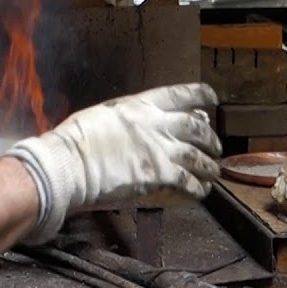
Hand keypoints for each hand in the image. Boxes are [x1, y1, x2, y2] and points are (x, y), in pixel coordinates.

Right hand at [5, 83, 220, 243]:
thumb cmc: (78, 140)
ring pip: (198, 156)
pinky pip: (188, 182)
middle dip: (210, 137)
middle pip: (196, 127)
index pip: (180, 94)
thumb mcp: (105, 116)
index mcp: (141, 105)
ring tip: (214, 171)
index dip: (201, 95)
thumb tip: (135, 127)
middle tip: (215, 146)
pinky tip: (201, 193)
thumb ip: (127, 120)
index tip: (212, 99)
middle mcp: (156, 124)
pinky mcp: (159, 175)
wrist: (71, 164)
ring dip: (209, 165)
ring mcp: (160, 149)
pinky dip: (198, 188)